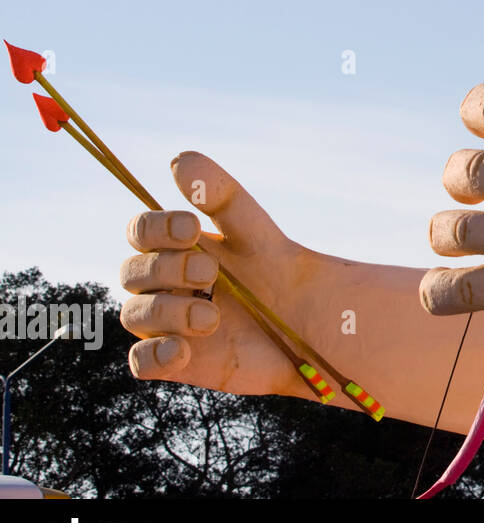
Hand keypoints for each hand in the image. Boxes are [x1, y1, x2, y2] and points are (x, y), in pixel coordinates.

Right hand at [119, 152, 329, 398]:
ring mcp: (168, 324)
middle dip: (166, 269)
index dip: (154, 228)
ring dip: (168, 312)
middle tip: (210, 272)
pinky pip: (141, 363)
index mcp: (178, 248)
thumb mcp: (256, 230)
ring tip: (213, 318)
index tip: (192, 228)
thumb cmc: (279, 269)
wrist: (312, 321)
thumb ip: (221, 196)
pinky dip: (154, 355)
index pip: (140, 232)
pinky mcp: (180, 361)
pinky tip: (183, 350)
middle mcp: (165, 285)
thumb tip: (179, 159)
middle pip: (132, 272)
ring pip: (134, 316)